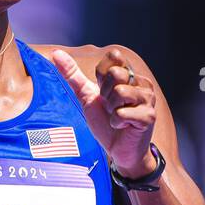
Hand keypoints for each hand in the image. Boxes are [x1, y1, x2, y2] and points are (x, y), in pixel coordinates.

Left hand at [52, 47, 157, 177]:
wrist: (118, 150)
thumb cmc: (105, 123)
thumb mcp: (86, 96)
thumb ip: (72, 75)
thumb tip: (55, 54)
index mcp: (128, 75)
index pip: (114, 55)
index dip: (101, 75)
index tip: (103, 91)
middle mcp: (141, 83)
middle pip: (116, 74)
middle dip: (105, 94)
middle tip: (110, 107)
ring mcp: (148, 99)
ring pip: (120, 92)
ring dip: (112, 110)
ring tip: (117, 116)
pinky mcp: (149, 116)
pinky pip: (123, 113)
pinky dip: (116, 123)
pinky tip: (122, 126)